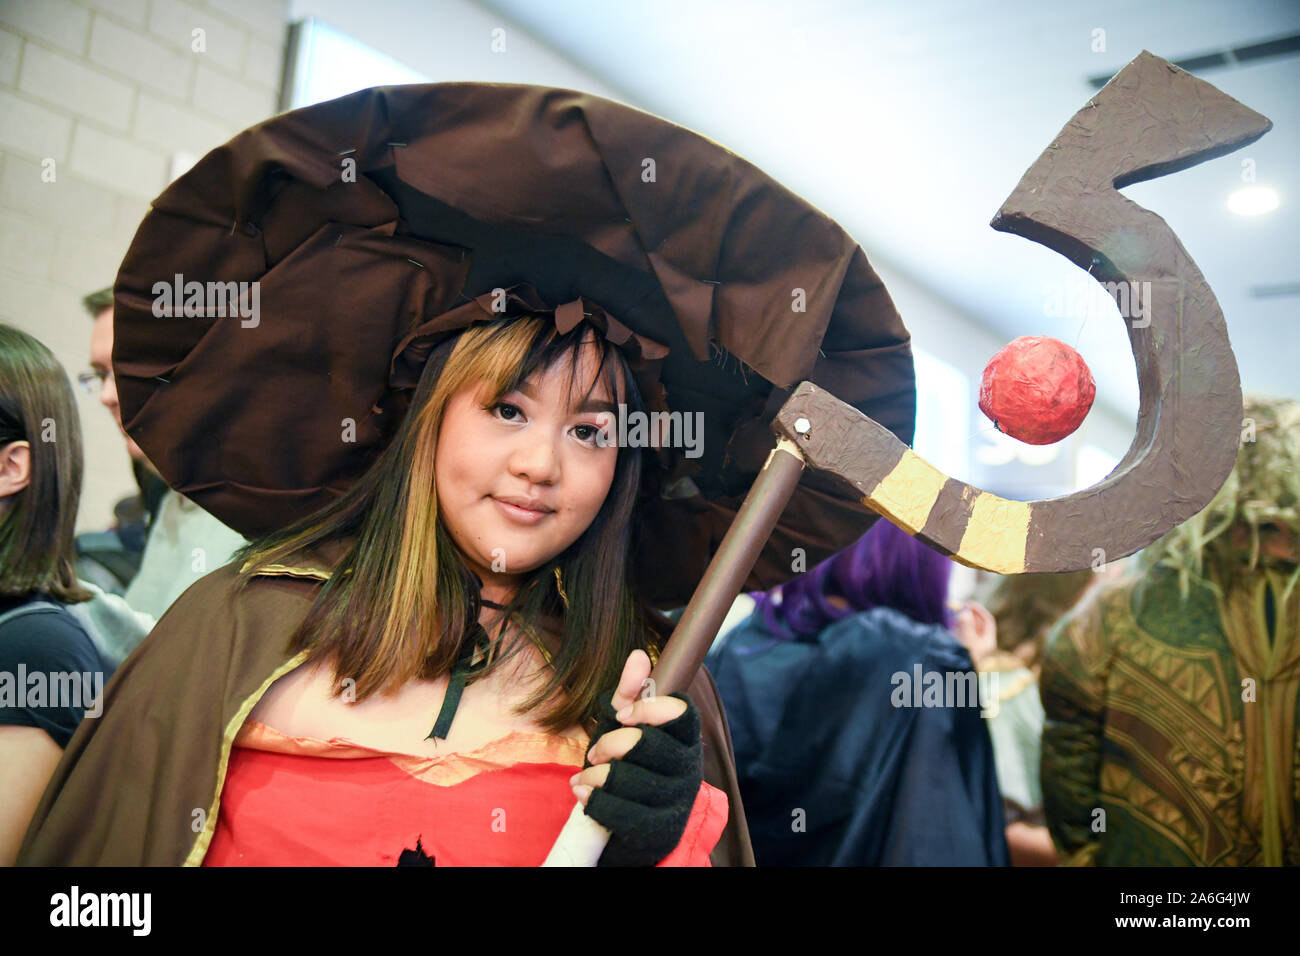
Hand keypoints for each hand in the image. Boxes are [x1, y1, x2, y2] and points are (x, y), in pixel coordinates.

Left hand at [569, 649, 702, 865]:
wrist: (640, 825)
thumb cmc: (634, 765)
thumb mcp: (629, 727)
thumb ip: (631, 692)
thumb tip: (638, 655)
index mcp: (686, 738)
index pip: (681, 712)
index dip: (649, 709)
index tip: (623, 714)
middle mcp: (688, 768)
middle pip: (646, 743)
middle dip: (610, 744)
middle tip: (595, 751)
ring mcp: (676, 800)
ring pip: (627, 778)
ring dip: (594, 775)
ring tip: (584, 776)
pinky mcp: (658, 829)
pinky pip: (619, 811)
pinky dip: (593, 800)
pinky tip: (583, 793)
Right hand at [953, 600, 997, 666]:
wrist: (955, 673)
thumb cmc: (964, 656)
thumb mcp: (966, 638)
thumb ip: (966, 623)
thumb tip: (965, 611)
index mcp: (988, 641)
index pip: (988, 621)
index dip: (979, 610)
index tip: (968, 603)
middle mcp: (982, 643)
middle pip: (979, 623)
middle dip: (970, 614)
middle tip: (959, 607)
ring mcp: (974, 646)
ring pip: (971, 628)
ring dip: (963, 619)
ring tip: (954, 615)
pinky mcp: (965, 648)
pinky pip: (964, 633)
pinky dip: (959, 626)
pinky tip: (952, 624)